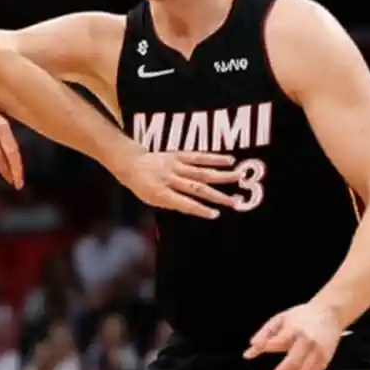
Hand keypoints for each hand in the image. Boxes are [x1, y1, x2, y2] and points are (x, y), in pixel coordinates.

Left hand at [114, 151, 239, 218]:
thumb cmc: (143, 187)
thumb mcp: (152, 200)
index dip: (199, 209)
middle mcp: (169, 178)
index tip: (216, 215)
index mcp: (160, 193)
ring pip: (200, 171)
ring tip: (238, 176)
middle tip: (234, 201)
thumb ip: (173, 204)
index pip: (183, 203)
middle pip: (196, 187)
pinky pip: (198, 156)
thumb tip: (197, 209)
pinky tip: (229, 160)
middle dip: (216, 195)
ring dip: (220, 174)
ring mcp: (175, 165)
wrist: (131, 163)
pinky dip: (214, 158)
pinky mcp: (178, 154)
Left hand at [244, 302, 343, 369]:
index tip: (252, 357)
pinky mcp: (325, 362)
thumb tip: (248, 352)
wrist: (330, 313)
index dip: (267, 347)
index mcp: (295, 330)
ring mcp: (318, 354)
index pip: (280, 340)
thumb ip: (264, 334)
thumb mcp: (280, 318)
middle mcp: (307, 343)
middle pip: (294, 364)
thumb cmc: (301, 316)